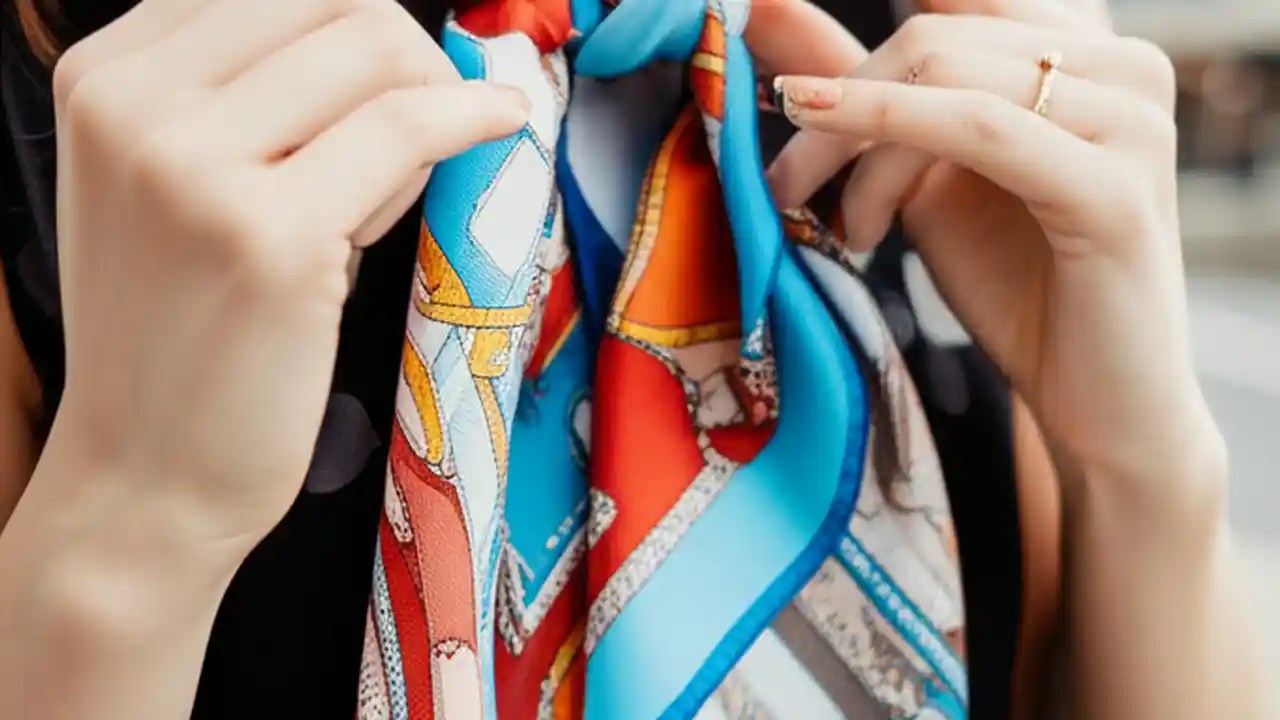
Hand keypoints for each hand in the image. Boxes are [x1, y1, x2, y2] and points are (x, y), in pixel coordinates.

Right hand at [49, 0, 528, 545]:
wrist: (149, 475)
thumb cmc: (186, 333)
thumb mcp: (178, 185)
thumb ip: (251, 99)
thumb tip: (394, 37)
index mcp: (106, 73)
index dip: (361, 35)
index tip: (398, 87)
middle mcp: (131, 99)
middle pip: (335, 2)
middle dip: (403, 64)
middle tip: (409, 149)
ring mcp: (191, 163)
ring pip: (378, 46)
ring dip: (423, 107)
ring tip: (385, 200)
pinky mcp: (267, 232)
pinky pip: (408, 125)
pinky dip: (473, 119)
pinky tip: (501, 128)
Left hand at [756, 0, 1223, 507]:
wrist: (1101, 404)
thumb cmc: (1020, 287)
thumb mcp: (925, 173)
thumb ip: (864, 88)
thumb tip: (768, 12)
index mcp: (1086, 50)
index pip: (949, 6)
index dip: (864, 53)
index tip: (791, 90)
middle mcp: (1123, 64)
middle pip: (933, 38)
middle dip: (836, 105)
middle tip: (788, 183)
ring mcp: (1131, 119)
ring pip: (942, 77)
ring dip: (852, 145)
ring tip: (836, 223)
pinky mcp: (1116, 188)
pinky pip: (978, 128)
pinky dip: (886, 133)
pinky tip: (834, 180)